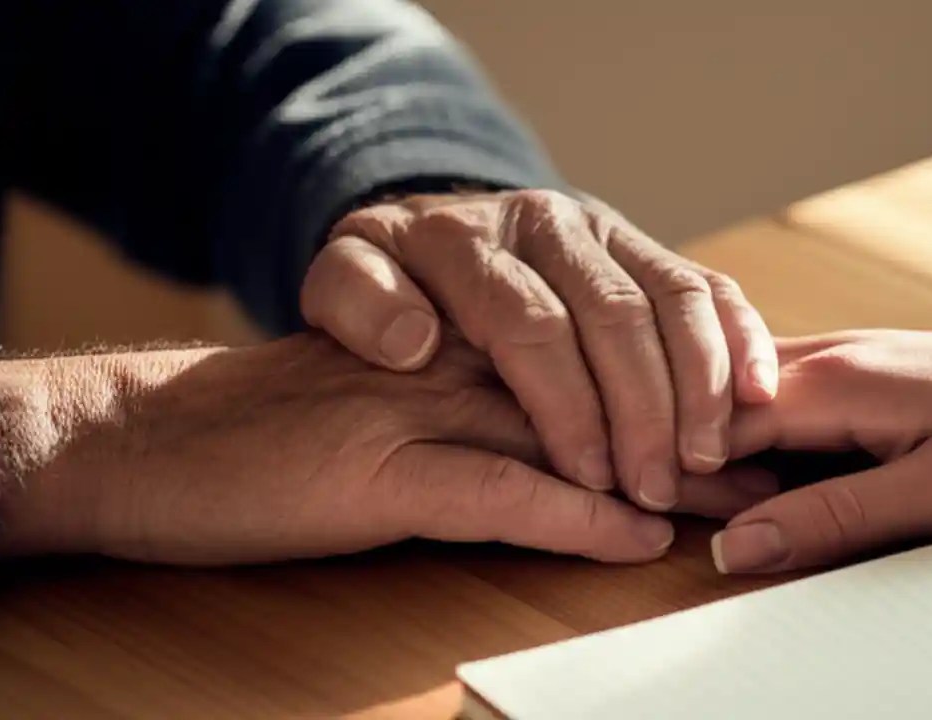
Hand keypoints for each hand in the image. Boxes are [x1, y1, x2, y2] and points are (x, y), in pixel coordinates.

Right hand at [0, 335, 775, 565]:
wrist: (162, 442)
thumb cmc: (296, 430)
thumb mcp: (411, 397)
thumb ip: (498, 397)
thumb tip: (600, 440)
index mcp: (467, 323)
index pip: (605, 324)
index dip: (687, 369)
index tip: (751, 423)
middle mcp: (451, 345)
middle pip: (606, 361)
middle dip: (695, 420)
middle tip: (769, 472)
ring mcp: (416, 402)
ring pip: (563, 414)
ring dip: (654, 463)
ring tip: (730, 505)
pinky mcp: (374, 466)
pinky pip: (491, 486)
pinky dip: (567, 513)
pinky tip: (628, 533)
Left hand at [300, 190, 777, 511]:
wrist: (435, 232)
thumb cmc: (392, 286)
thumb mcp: (343, 284)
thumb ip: (356, 303)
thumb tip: (412, 339)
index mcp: (470, 235)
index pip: (530, 324)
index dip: (565, 406)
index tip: (587, 480)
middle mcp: (548, 221)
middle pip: (613, 315)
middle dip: (643, 409)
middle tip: (657, 487)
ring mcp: (607, 230)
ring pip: (673, 298)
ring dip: (701, 383)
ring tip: (712, 458)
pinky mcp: (648, 248)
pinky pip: (708, 286)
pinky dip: (742, 338)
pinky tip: (760, 394)